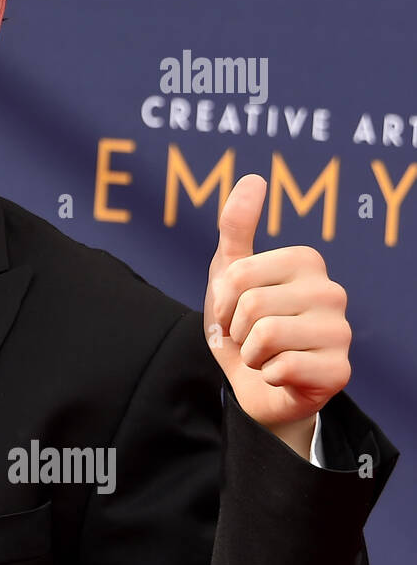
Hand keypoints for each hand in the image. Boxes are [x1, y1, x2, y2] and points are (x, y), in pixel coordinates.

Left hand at [203, 174, 351, 457]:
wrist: (259, 386)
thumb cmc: (245, 326)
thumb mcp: (230, 274)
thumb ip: (237, 227)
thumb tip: (253, 178)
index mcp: (306, 261)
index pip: (237, 274)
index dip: (222, 300)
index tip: (233, 311)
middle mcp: (332, 291)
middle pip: (251, 304)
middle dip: (236, 329)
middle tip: (249, 337)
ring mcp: (341, 331)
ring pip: (265, 335)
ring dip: (250, 354)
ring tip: (264, 354)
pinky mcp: (341, 370)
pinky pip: (280, 367)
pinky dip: (266, 375)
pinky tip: (280, 374)